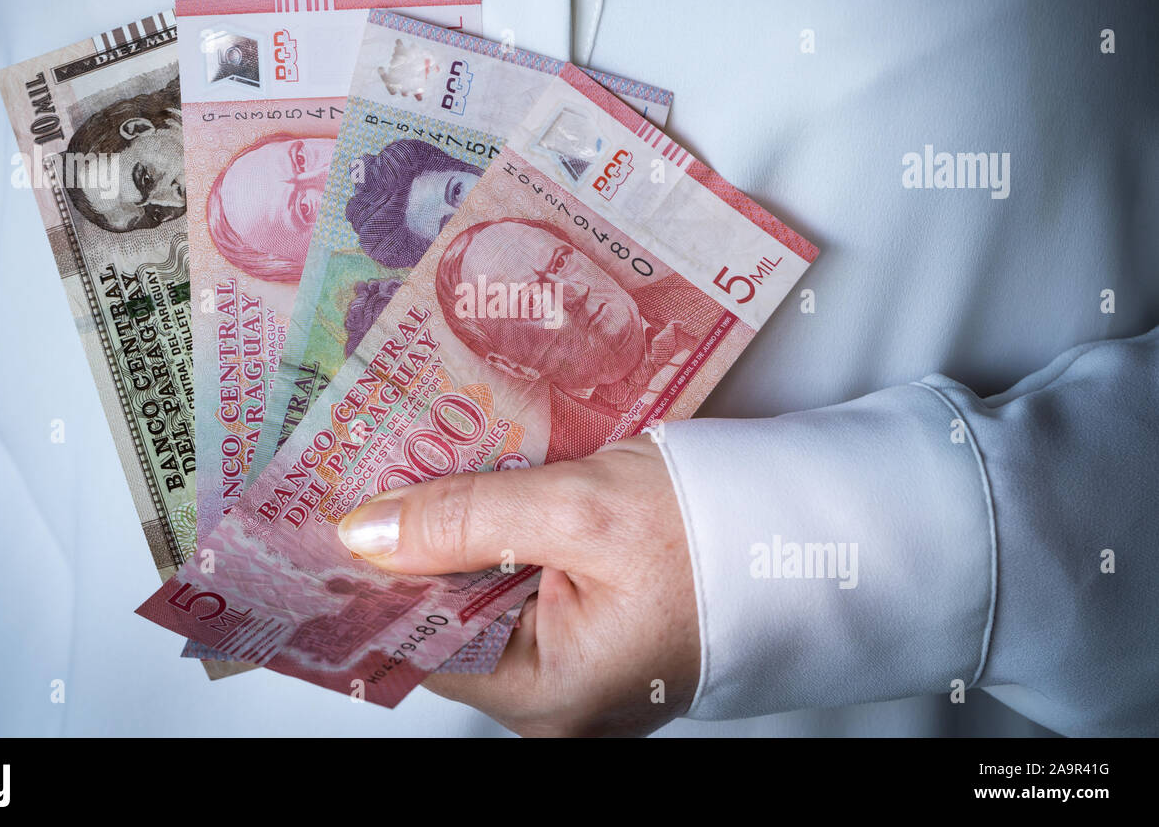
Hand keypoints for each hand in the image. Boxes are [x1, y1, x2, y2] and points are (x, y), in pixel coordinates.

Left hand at [336, 433, 699, 735]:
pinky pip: (527, 583)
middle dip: (424, 538)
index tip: (341, 506)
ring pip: (486, 593)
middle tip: (390, 462)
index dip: (376, 570)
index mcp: (545, 691)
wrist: (818, 529)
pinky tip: (504, 485)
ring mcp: (579, 665)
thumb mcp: (580, 510)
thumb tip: (366, 533)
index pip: (418, 635)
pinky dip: (510, 533)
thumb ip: (465, 520)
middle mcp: (556, 696)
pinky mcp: (597, 629)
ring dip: (468, 528)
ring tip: (449, 462)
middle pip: (449, 613)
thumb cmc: (719, 531)